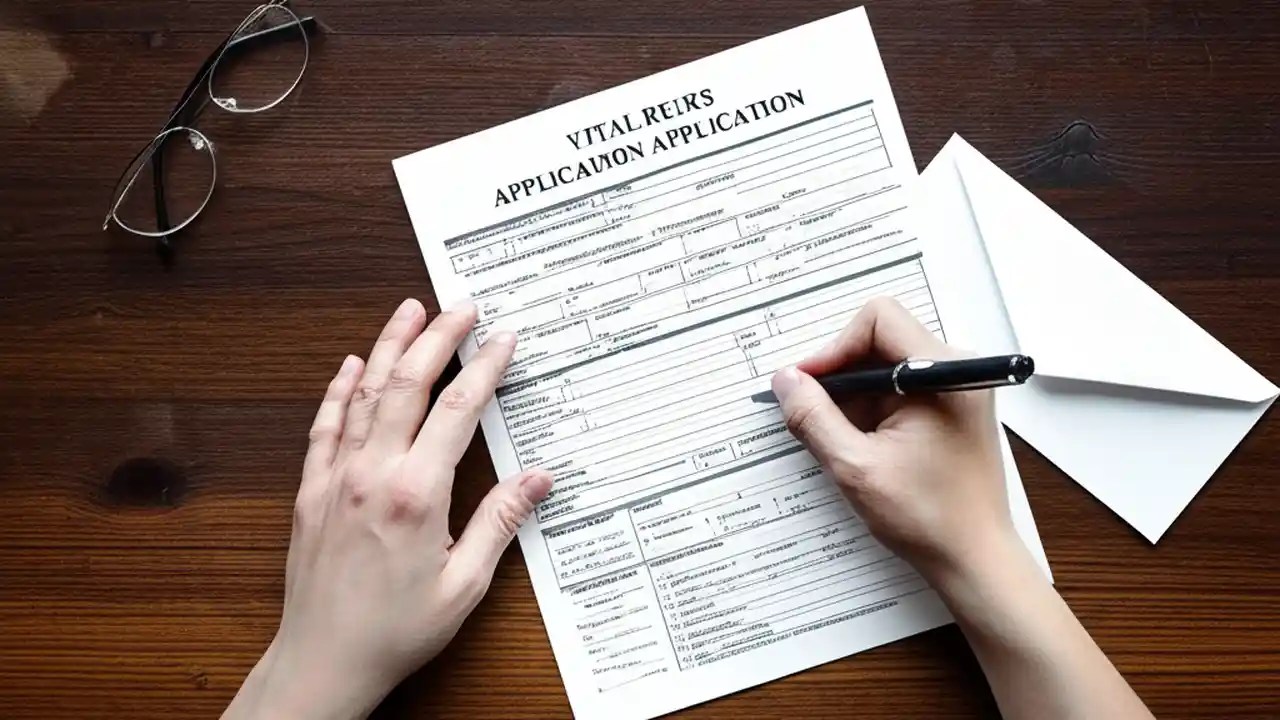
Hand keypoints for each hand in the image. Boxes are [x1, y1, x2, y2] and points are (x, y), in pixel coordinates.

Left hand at [224, 299, 552, 719]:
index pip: (456, 411)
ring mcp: (335, 479)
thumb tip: (539, 480)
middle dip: (436, 338)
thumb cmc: (394, 631)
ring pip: (363, 394)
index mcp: (415, 495)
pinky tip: (350, 367)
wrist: (322, 662)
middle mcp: (371, 474)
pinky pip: (324, 426)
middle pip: (407, 385)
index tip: (503, 338)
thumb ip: (499, 523)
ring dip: (387, 347)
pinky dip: (339, 391)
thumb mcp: (464, 585)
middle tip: (460, 307)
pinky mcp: (311, 492)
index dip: (484, 368)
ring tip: (408, 312)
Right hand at [771, 297, 1021, 586]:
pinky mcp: (949, 409)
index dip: (835, 347)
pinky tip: (860, 445)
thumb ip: (814, 418)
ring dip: (853, 397)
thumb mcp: (856, 467)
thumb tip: (785, 381)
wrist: (974, 559)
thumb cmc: (929, 518)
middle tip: (812, 412)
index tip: (808, 383)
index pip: (879, 320)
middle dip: (840, 374)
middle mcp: (955, 371)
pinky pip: (897, 390)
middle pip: (880, 340)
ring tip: (841, 440)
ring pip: (884, 367)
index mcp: (944, 374)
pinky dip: (869, 410)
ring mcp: (955, 390)